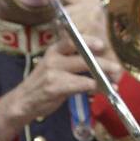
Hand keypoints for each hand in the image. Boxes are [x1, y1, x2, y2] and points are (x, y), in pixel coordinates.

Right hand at [0, 0, 121, 135]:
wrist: (23, 101)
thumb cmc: (43, 83)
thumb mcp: (53, 66)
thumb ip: (71, 60)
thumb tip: (98, 58)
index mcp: (54, 50)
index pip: (71, 39)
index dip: (87, 40)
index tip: (101, 44)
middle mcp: (53, 57)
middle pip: (81, 54)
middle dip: (101, 60)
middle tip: (116, 66)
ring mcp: (53, 72)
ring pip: (83, 68)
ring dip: (102, 73)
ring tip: (115, 77)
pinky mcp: (55, 87)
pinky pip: (81, 84)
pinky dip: (96, 87)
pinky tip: (105, 90)